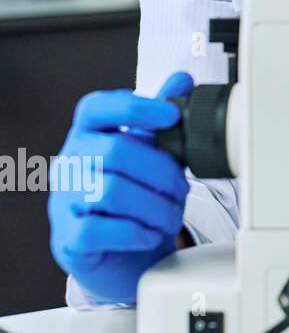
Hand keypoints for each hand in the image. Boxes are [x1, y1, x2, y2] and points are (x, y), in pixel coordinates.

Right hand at [48, 72, 193, 303]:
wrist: (121, 252)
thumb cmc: (135, 196)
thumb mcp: (153, 153)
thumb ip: (162, 119)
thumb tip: (180, 80)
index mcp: (89, 135)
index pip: (97, 107)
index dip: (134, 107)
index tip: (171, 115)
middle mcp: (70, 163)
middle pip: (116, 151)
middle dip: (160, 171)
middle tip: (181, 188)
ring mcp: (64, 200)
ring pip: (110, 191)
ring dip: (153, 206)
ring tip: (171, 215)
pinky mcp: (69, 237)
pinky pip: (99, 229)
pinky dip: (134, 232)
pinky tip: (150, 233)